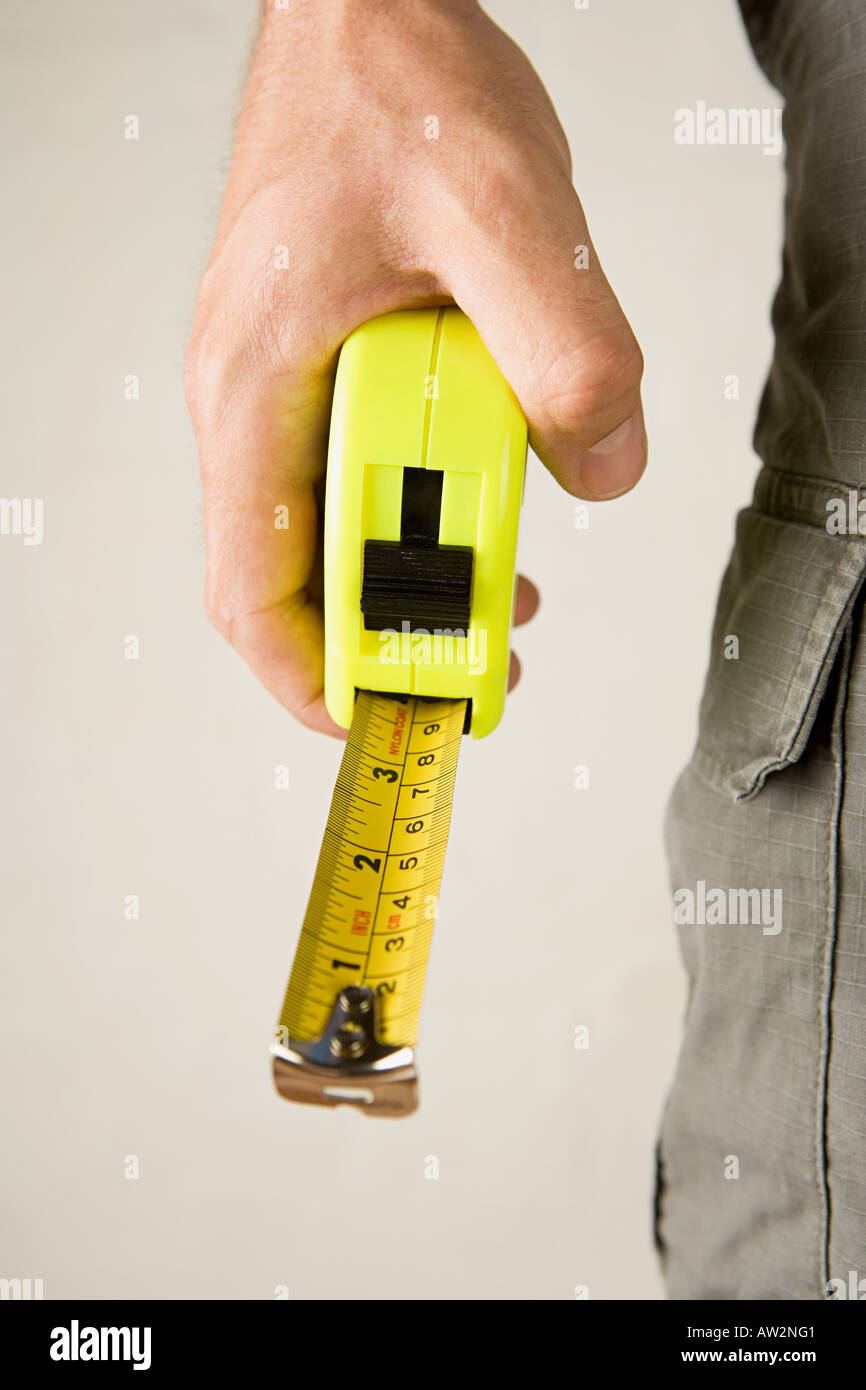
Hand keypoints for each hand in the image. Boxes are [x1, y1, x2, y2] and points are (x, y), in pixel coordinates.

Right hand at [184, 0, 645, 734]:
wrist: (368, 8)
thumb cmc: (391, 85)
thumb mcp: (509, 216)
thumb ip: (569, 353)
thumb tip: (604, 468)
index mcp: (258, 387)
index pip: (253, 590)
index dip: (314, 678)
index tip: (393, 715)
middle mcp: (255, 396)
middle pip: (301, 574)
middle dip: (392, 632)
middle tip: (486, 648)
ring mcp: (284, 380)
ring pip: (335, 523)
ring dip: (418, 569)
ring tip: (504, 585)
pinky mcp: (326, 358)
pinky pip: (364, 462)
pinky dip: (429, 501)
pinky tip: (495, 488)